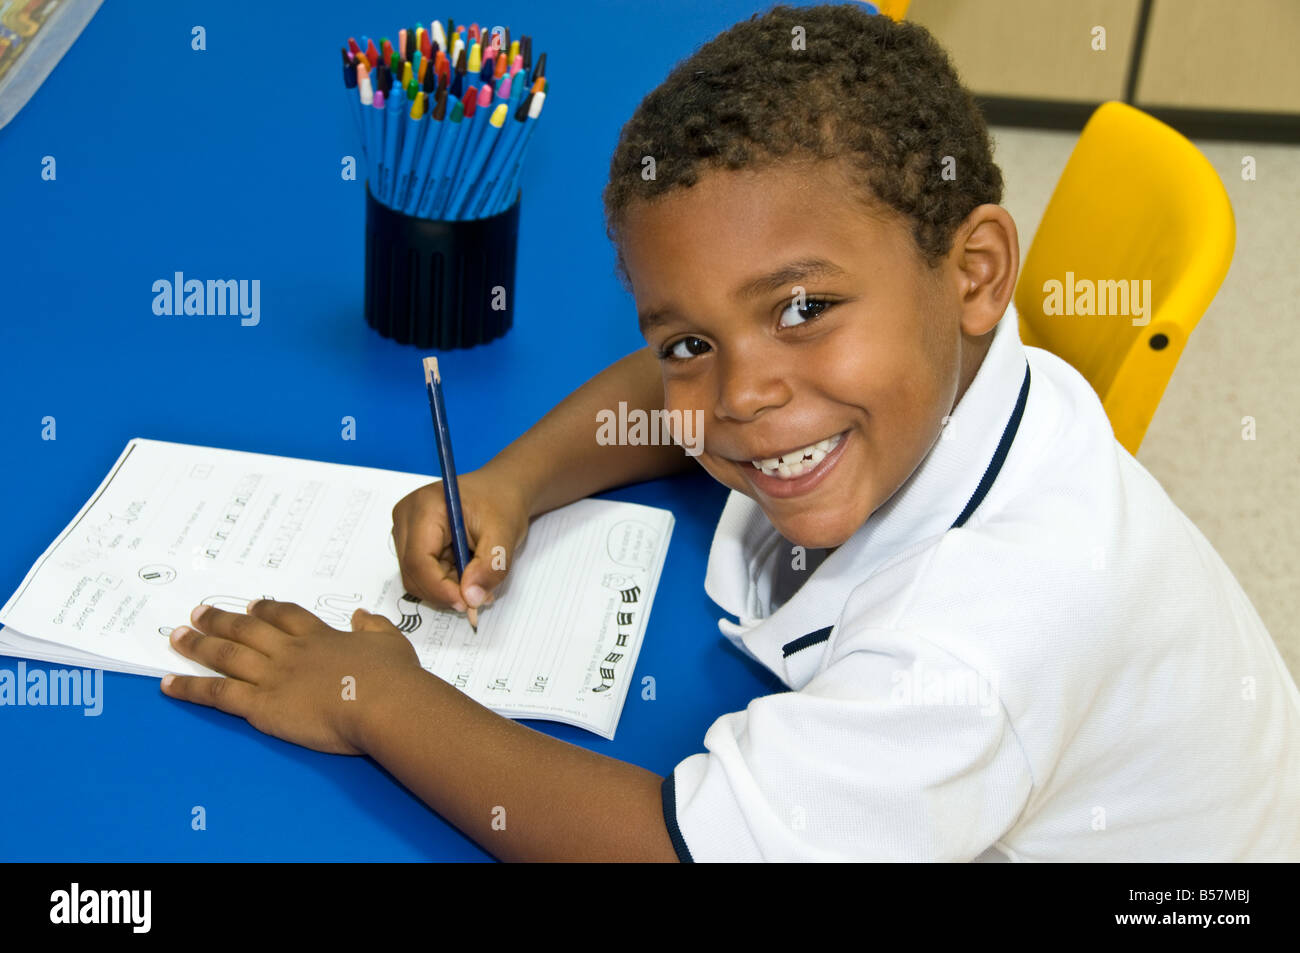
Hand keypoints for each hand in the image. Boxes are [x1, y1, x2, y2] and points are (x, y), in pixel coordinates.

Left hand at [160, 599, 424, 755]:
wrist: (383, 703)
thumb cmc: (393, 676)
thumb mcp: (390, 641)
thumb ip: (373, 627)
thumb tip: (362, 616)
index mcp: (320, 637)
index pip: (286, 617)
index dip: (266, 610)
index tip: (252, 605)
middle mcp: (290, 651)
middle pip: (247, 630)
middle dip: (220, 620)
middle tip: (198, 613)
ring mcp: (272, 676)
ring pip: (226, 655)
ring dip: (198, 645)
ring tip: (176, 637)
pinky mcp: (261, 706)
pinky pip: (217, 693)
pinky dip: (190, 687)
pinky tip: (168, 684)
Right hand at [391, 466, 530, 613]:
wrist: (501, 489)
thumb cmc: (502, 503)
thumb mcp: (505, 535)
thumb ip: (490, 567)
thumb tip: (470, 598)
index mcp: (425, 507)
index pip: (418, 560)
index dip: (440, 589)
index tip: (468, 603)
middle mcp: (406, 517)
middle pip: (413, 573)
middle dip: (445, 591)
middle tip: (479, 595)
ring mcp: (406, 529)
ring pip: (416, 578)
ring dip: (446, 588)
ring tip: (476, 577)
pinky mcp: (411, 540)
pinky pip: (421, 574)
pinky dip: (444, 581)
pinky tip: (466, 570)